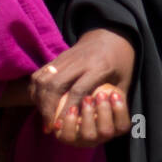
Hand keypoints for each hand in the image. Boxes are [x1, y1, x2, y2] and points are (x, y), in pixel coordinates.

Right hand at [29, 28, 134, 147]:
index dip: (68, 111)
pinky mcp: (59, 57)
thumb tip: (106, 125)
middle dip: (48, 107)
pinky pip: (41, 73)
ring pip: (44, 77)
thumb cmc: (121, 62)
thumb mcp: (125, 80)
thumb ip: (115, 100)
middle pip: (55, 83)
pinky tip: (40, 103)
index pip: (78, 90)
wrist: (112, 34)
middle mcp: (79, 60)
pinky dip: (36, 89)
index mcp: (99, 66)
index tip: (63, 127)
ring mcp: (67, 57)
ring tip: (44, 117)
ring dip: (40, 99)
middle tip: (50, 125)